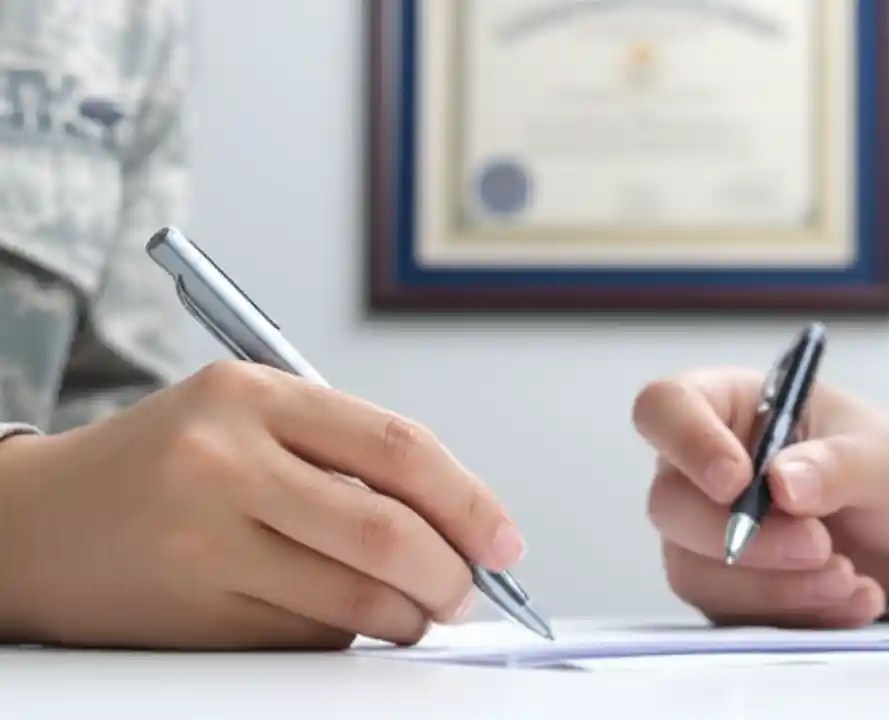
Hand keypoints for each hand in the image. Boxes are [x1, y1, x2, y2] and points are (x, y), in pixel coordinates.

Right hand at [0, 361, 522, 649]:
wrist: (35, 521)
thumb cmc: (167, 463)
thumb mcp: (247, 417)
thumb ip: (346, 456)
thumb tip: (459, 523)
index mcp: (254, 394)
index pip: (399, 448)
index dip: (470, 501)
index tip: (505, 541)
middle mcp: (226, 460)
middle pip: (387, 531)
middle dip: (451, 573)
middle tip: (469, 591)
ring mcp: (204, 539)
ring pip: (354, 598)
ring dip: (408, 616)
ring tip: (417, 611)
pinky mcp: (191, 610)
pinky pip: (306, 635)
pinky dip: (346, 636)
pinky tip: (342, 619)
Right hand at [632, 367, 888, 628]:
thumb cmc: (884, 465)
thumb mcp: (880, 454)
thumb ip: (835, 464)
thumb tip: (782, 484)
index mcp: (727, 405)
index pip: (665, 407)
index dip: (687, 443)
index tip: (738, 481)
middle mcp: (700, 468)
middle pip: (670, 504)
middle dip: (747, 537)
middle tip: (819, 545)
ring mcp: (705, 531)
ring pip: (694, 570)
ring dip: (776, 587)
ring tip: (850, 578)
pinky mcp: (726, 587)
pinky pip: (733, 614)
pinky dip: (797, 615)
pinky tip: (853, 598)